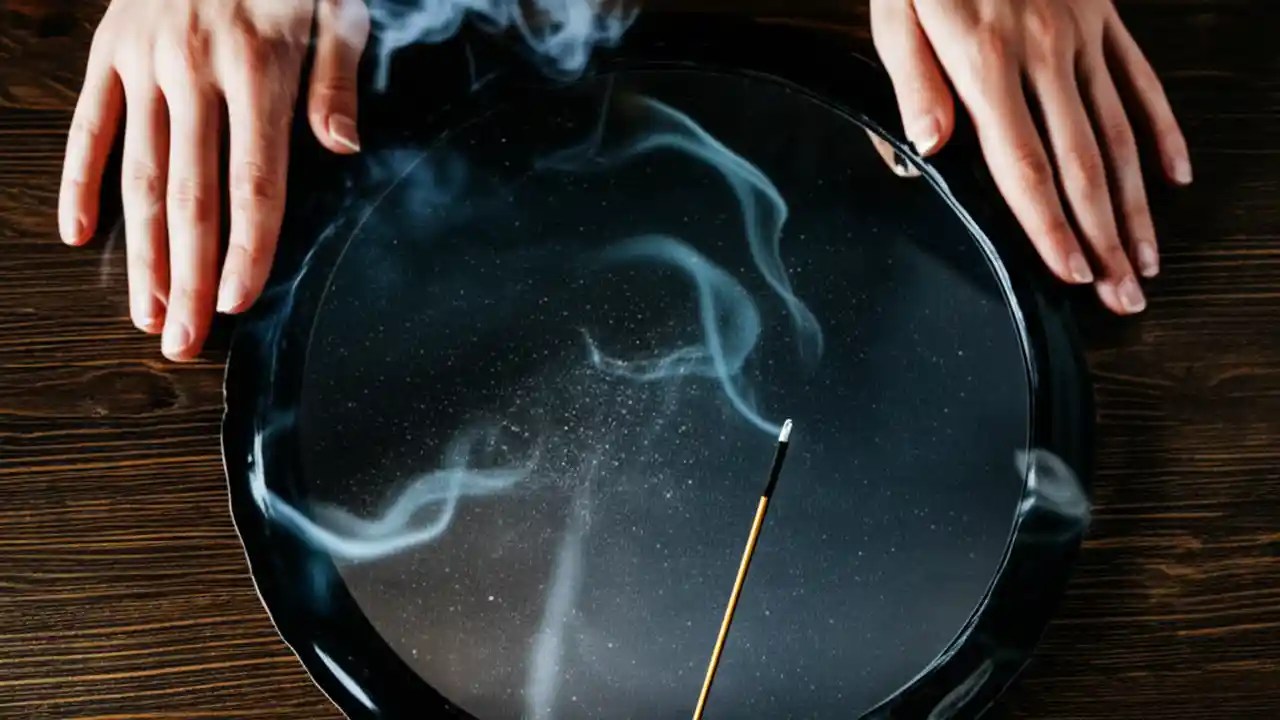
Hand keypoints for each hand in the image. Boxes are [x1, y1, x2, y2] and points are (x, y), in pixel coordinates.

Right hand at [58, 0, 370, 360]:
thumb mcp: (336, 7)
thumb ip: (337, 78)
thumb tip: (342, 147)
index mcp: (258, 67)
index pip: (255, 180)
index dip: (246, 247)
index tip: (235, 302)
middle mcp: (194, 70)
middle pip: (193, 194)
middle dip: (188, 275)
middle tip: (183, 339)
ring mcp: (143, 61)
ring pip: (140, 174)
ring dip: (141, 249)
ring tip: (145, 312)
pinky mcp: (108, 51)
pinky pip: (87, 126)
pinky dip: (77, 180)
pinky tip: (75, 235)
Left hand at [871, 0, 1191, 314]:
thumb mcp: (896, 12)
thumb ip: (912, 83)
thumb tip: (925, 149)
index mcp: (983, 62)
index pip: (1022, 165)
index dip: (1049, 226)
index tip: (1070, 273)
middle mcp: (1042, 55)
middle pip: (1081, 165)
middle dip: (1103, 239)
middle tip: (1122, 295)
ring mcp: (1080, 35)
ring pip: (1118, 134)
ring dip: (1136, 204)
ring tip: (1146, 259)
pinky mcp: (1102, 16)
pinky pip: (1140, 81)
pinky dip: (1162, 131)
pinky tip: (1174, 176)